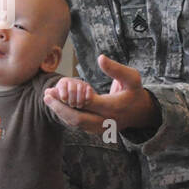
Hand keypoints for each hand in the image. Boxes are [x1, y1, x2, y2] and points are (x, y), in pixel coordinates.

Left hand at [42, 55, 159, 136]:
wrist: (141, 113)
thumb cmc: (134, 91)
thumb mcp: (131, 77)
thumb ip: (116, 68)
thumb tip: (100, 58)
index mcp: (114, 107)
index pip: (88, 103)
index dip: (70, 97)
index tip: (56, 87)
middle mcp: (107, 121)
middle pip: (78, 119)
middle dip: (59, 108)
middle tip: (46, 96)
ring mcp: (101, 128)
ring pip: (76, 125)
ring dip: (60, 113)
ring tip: (48, 99)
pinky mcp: (97, 131)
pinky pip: (79, 126)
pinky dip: (67, 116)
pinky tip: (57, 105)